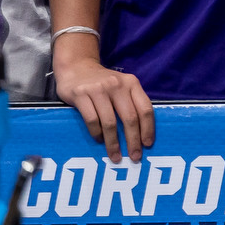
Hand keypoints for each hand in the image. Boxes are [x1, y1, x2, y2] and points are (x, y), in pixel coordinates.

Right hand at [54, 46, 155, 161]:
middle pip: (130, 118)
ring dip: (113, 143)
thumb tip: (142, 131)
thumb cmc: (103, 82)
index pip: (145, 108)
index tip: (148, 144)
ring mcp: (99, 90)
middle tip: (135, 157)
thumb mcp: (122, 86)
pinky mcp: (81, 95)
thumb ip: (131, 102)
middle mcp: (117, 85)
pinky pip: (92, 120)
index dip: (148, 128)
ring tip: (115, 156)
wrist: (76, 67)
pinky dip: (97, 133)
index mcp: (132, 83)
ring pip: (110, 122)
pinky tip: (99, 140)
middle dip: (133, 140)